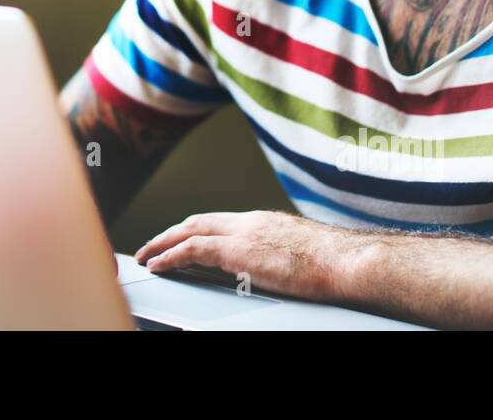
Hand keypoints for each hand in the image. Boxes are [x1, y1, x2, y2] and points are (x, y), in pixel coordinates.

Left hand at [133, 210, 352, 300]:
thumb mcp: (298, 255)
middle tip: (152, 246)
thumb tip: (273, 270)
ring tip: (145, 256)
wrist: (346, 262)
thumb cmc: (334, 264)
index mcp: (263, 222)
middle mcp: (249, 221)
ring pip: (189, 231)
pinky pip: (192, 250)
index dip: (194, 230)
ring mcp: (243, 233)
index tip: (178, 239)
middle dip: (171, 233)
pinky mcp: (238, 251)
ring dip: (163, 243)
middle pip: (198, 221)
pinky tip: (158, 265)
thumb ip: (278, 256)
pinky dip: (170, 256)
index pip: (218, 222)